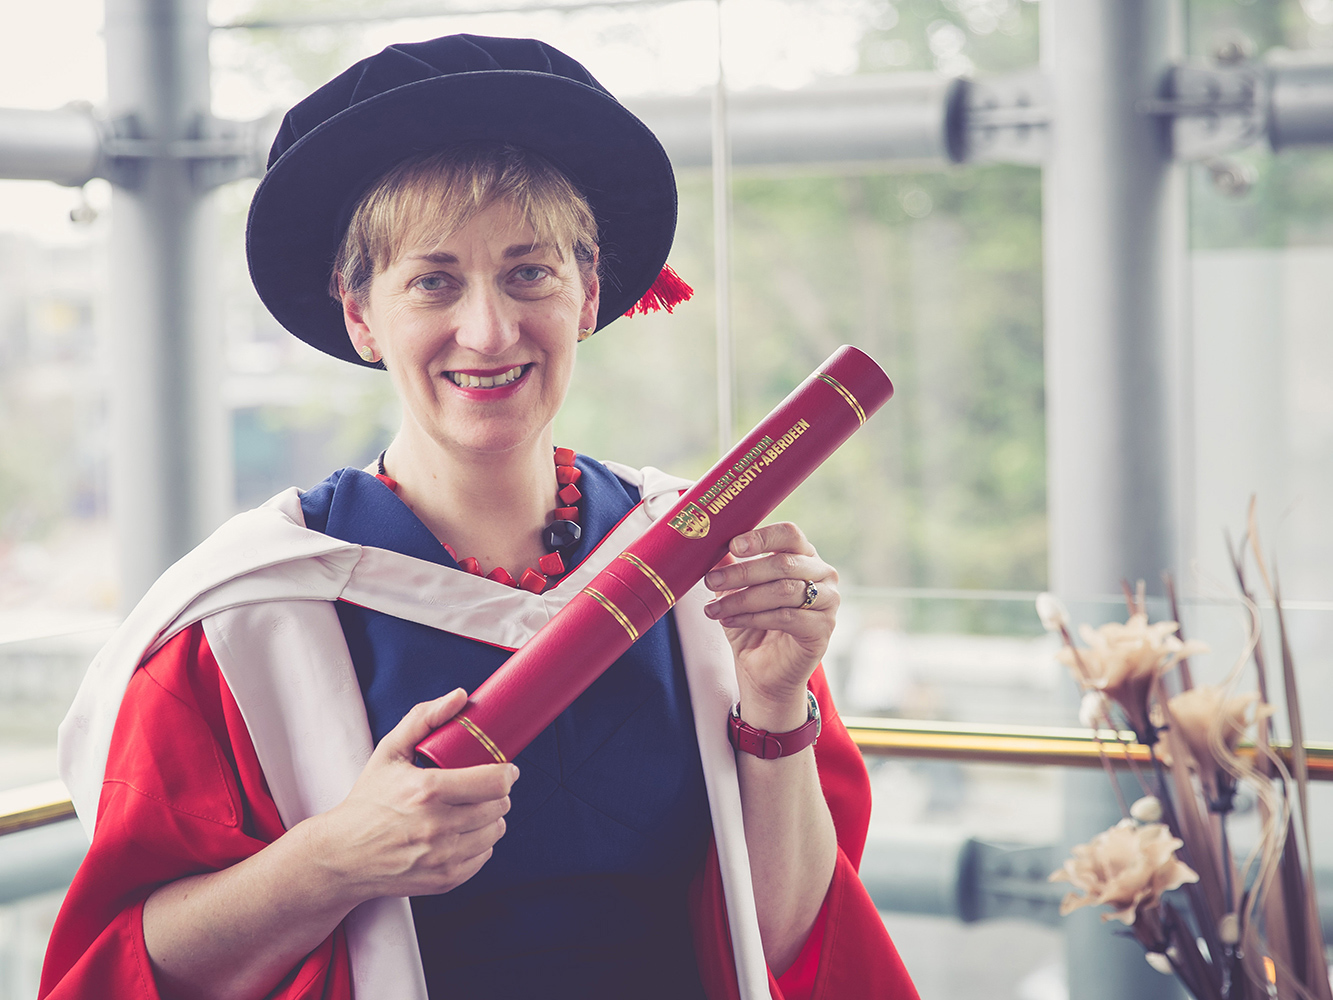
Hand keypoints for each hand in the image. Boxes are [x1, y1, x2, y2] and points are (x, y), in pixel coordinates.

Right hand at [309, 689, 516, 904]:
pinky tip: (462, 833)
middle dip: (497, 793)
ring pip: (496, 831)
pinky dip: (479, 843)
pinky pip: (484, 856)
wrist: (342, 855)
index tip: (506, 769)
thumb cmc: (368, 800)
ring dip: (491, 818)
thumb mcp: (388, 752)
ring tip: (472, 809)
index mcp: (427, 791)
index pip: (493, 782)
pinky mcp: (444, 880)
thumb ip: (424, 718)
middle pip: (499, 806)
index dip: (507, 773)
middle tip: (483, 788)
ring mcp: (442, 857)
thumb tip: (460, 696)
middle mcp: (437, 826)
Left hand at [702, 523, 838, 729]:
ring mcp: (828, 601)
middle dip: (742, 572)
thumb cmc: (753, 625)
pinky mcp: (823, 629)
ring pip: (783, 590)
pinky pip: (786, 617)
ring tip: (715, 607)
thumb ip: (729, 566)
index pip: (789, 534)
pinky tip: (730, 621)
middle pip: (783, 563)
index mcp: (803, 556)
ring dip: (742, 598)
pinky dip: (753, 617)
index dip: (762, 538)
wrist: (765, 671)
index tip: (733, 545)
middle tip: (710, 580)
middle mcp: (822, 574)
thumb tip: (708, 543)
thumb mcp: (736, 591)